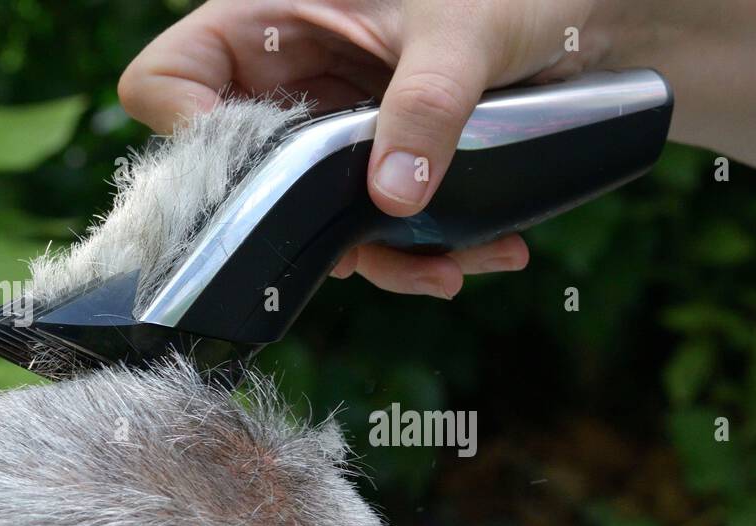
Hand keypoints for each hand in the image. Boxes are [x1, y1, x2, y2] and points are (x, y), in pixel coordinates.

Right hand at [119, 0, 616, 297]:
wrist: (587, 16)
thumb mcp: (464, 34)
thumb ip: (426, 107)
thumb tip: (391, 198)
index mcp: (273, 16)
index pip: (169, 81)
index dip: (190, 137)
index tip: (253, 184)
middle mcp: (291, 76)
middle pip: (244, 172)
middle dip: (304, 225)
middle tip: (363, 251)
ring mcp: (334, 124)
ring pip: (314, 215)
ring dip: (380, 255)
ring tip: (450, 270)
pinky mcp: (381, 160)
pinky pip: (376, 224)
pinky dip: (424, 250)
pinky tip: (485, 253)